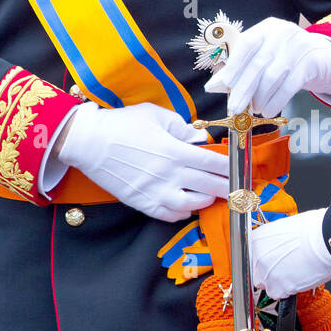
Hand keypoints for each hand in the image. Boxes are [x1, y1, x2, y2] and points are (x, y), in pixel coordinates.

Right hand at [55, 101, 228, 221]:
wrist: (88, 142)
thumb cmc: (122, 124)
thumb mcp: (155, 115)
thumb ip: (182, 127)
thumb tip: (200, 138)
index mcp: (175, 151)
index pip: (214, 163)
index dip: (232, 167)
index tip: (242, 169)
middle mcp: (169, 174)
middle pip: (210, 187)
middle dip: (229, 189)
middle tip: (239, 189)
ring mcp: (155, 191)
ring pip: (192, 206)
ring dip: (206, 200)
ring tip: (210, 194)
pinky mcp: (142, 202)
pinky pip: (169, 215)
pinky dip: (182, 213)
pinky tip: (187, 206)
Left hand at [205, 17, 330, 115]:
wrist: (326, 58)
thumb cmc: (288, 59)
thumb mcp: (266, 58)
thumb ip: (242, 69)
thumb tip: (214, 86)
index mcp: (266, 28)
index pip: (246, 44)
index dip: (233, 65)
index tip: (223, 85)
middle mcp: (282, 33)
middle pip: (258, 63)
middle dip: (244, 88)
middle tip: (234, 107)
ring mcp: (299, 46)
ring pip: (273, 76)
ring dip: (260, 97)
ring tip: (255, 110)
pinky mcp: (312, 61)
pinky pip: (290, 85)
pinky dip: (276, 100)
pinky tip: (269, 110)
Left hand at [250, 208, 330, 298]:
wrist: (325, 241)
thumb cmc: (313, 230)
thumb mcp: (286, 228)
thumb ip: (276, 242)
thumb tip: (279, 248)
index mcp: (256, 240)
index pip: (252, 256)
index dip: (265, 260)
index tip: (273, 261)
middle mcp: (257, 257)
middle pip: (257, 272)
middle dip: (270, 272)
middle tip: (286, 268)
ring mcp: (266, 274)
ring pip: (267, 285)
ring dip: (278, 282)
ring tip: (295, 273)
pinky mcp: (277, 288)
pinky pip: (278, 294)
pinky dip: (287, 290)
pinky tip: (298, 279)